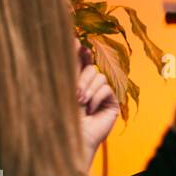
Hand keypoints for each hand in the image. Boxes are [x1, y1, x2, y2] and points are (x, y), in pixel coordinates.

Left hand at [76, 46, 119, 166]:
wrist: (73, 135)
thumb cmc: (63, 115)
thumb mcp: (65, 86)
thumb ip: (71, 65)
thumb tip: (76, 40)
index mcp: (76, 80)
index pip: (81, 61)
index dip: (81, 52)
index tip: (78, 44)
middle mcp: (90, 85)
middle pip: (91, 67)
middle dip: (82, 79)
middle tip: (75, 96)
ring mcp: (102, 94)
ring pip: (99, 76)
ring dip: (89, 90)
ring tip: (81, 104)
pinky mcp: (112, 103)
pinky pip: (107, 88)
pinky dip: (97, 98)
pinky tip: (91, 110)